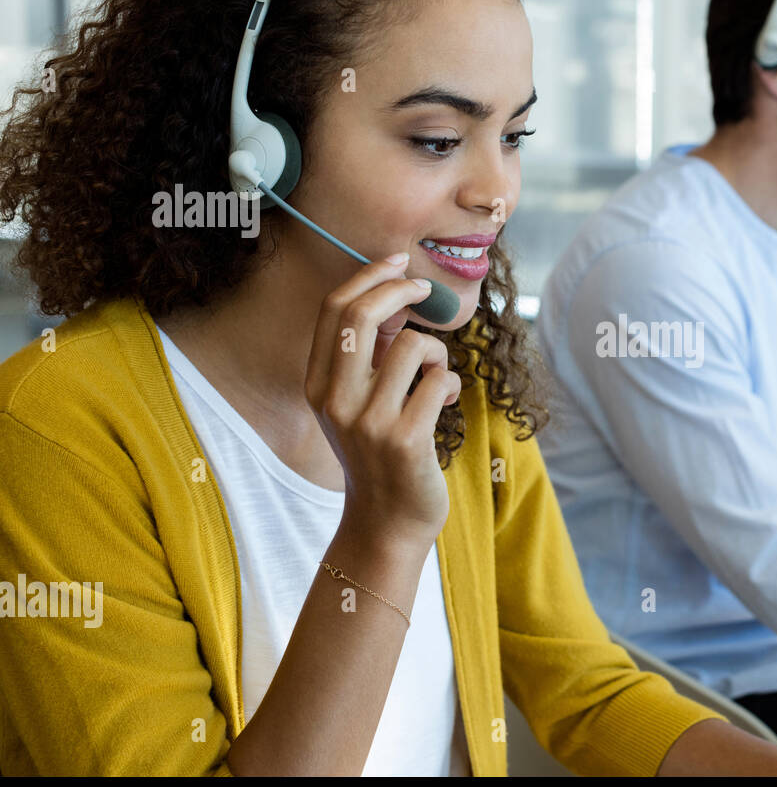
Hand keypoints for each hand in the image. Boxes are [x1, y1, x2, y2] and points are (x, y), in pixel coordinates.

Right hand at [304, 253, 461, 549]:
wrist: (387, 523)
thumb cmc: (379, 455)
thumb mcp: (356, 405)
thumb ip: (365, 358)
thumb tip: (394, 299)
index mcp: (317, 386)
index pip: (334, 310)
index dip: (368, 276)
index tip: (398, 263)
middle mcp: (336, 401)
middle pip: (362, 314)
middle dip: (400, 289)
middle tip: (424, 291)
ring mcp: (369, 422)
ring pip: (411, 345)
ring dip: (435, 352)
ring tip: (435, 376)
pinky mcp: (406, 440)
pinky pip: (438, 380)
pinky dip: (448, 383)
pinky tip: (444, 403)